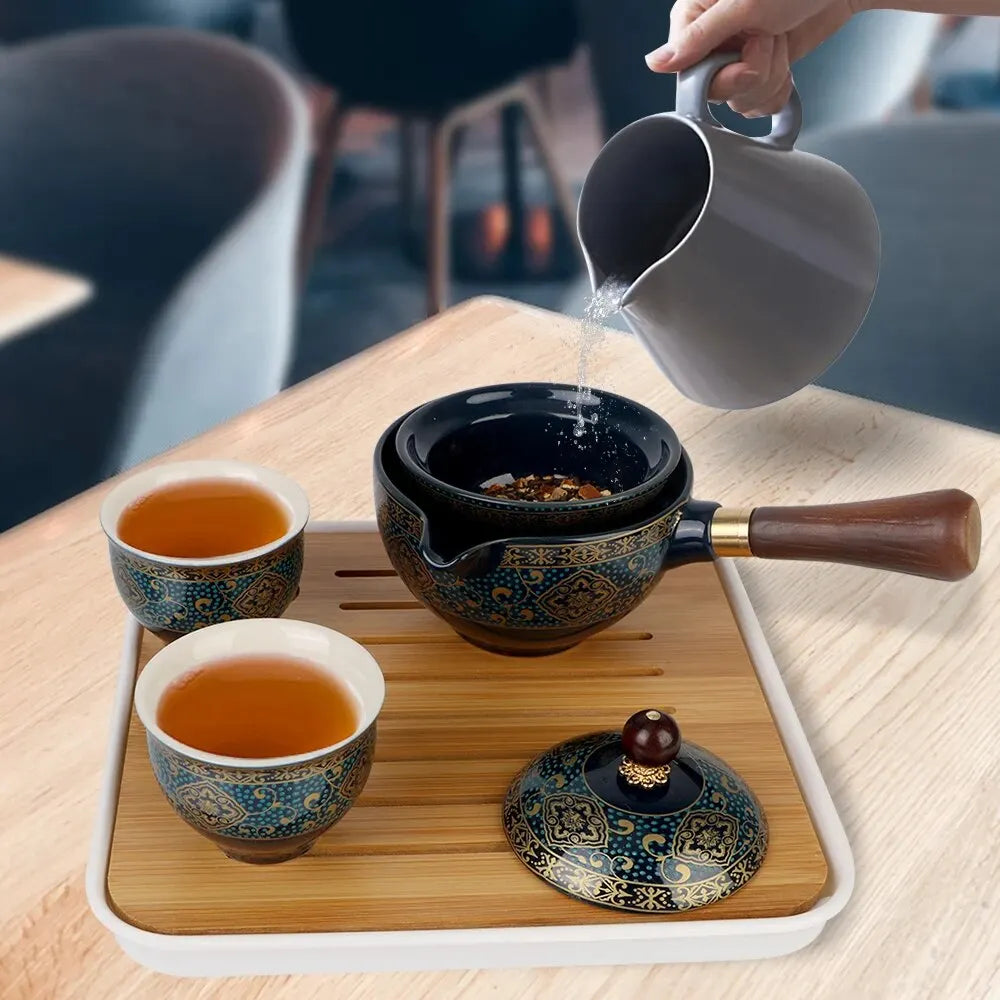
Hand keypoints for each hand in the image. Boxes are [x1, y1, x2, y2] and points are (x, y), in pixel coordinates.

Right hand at [646, 0, 863, 116]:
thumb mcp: (743, 5)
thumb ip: (698, 38)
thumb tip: (655, 63)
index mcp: (694, 18)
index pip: (689, 73)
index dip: (723, 75)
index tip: (749, 57)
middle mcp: (711, 41)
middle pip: (714, 92)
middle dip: (752, 72)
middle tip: (769, 38)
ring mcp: (735, 58)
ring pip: (739, 101)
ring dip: (770, 76)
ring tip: (781, 40)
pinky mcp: (757, 70)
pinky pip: (757, 104)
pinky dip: (778, 88)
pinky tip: (786, 61)